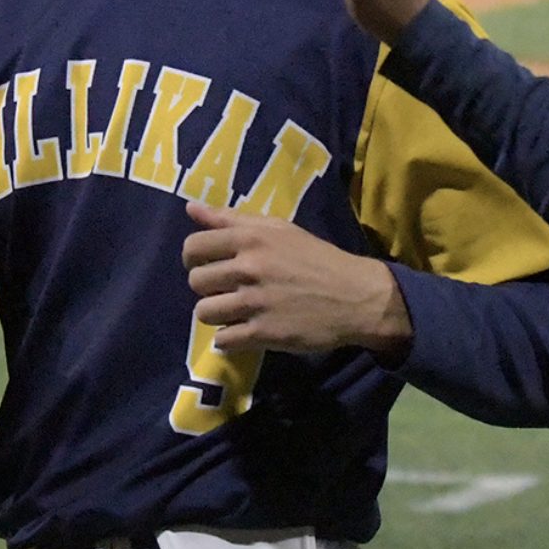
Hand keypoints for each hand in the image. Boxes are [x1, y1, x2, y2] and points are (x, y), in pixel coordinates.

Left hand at [180, 202, 412, 359]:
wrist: (356, 296)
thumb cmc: (316, 259)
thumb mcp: (278, 229)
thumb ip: (232, 219)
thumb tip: (191, 209)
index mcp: (250, 238)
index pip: (193, 246)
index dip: (194, 258)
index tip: (209, 265)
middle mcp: (248, 268)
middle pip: (196, 282)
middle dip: (208, 287)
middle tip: (228, 289)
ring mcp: (255, 302)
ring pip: (204, 312)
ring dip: (218, 314)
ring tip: (237, 312)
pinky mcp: (263, 333)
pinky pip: (224, 340)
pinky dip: (231, 339)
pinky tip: (247, 330)